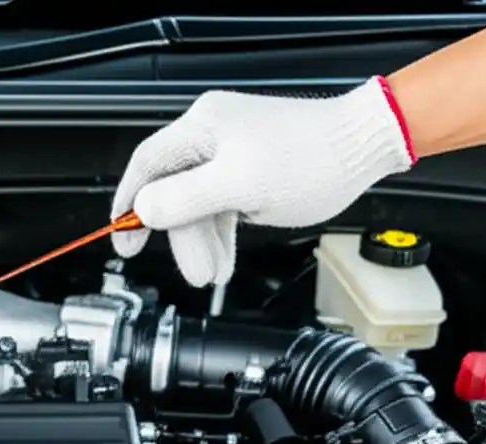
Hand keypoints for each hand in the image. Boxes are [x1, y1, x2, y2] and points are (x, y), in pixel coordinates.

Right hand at [110, 77, 415, 286]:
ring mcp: (232, 150)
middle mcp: (211, 134)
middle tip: (192, 271)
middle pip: (175, 191)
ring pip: (199, 203)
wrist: (365, 145)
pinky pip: (222, 204)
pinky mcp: (250, 166)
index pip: (146, 165)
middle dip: (182, 237)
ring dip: (204, 241)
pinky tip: (223, 256)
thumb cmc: (313, 159)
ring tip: (213, 273)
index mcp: (201, 128)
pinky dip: (221, 233)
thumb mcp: (240, 186)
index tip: (121, 235)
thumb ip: (186, 199)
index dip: (128, 202)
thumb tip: (145, 209)